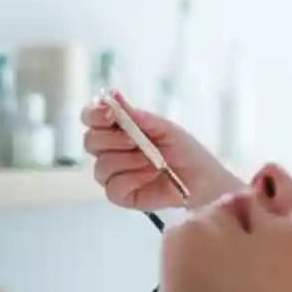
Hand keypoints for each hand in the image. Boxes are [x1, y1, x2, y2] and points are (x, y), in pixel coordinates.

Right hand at [81, 91, 243, 210]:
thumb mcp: (165, 128)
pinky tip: (151, 174)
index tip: (108, 112)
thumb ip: (138, 116)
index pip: (90, 117)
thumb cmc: (184, 150)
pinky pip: (113, 187)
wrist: (202, 179)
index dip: (93, 113)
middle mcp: (110, 150)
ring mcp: (113, 174)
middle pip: (90, 141)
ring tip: (153, 161)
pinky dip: (133, 178)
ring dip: (129, 160)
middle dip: (112, 139)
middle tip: (136, 140)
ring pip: (101, 165)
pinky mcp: (120, 195)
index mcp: (118, 129)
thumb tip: (115, 96)